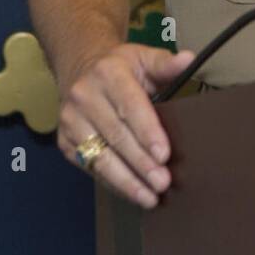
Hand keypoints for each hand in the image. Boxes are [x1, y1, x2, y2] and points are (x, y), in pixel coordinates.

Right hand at [56, 43, 196, 208]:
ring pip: (100, 157)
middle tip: (162, 183)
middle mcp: (84, 97)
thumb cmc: (121, 67)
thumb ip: (166, 63)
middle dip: (141, 163)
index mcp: (108, 73)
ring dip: (126, 181)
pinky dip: (112, 182)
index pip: (130, 106)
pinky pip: (90, 167)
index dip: (147, 132)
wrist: (80, 68)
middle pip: (116, 136)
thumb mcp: (144, 57)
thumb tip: (189, 60)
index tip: (164, 154)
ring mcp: (72, 121)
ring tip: (149, 197)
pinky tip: (131, 192)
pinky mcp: (65, 141)